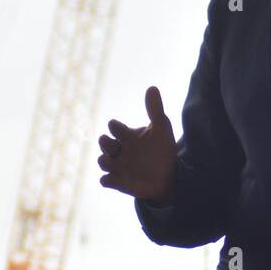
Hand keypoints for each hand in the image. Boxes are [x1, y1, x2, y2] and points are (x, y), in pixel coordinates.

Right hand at [98, 86, 177, 204]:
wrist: (168, 176)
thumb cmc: (162, 150)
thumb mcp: (162, 129)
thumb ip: (155, 110)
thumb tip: (152, 87)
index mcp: (127, 135)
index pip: (114, 126)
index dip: (114, 127)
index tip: (117, 128)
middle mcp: (119, 149)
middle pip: (103, 143)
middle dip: (104, 143)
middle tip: (113, 146)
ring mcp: (117, 166)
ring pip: (102, 162)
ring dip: (106, 162)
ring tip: (115, 163)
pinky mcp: (118, 181)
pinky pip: (105, 180)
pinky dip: (107, 180)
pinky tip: (115, 179)